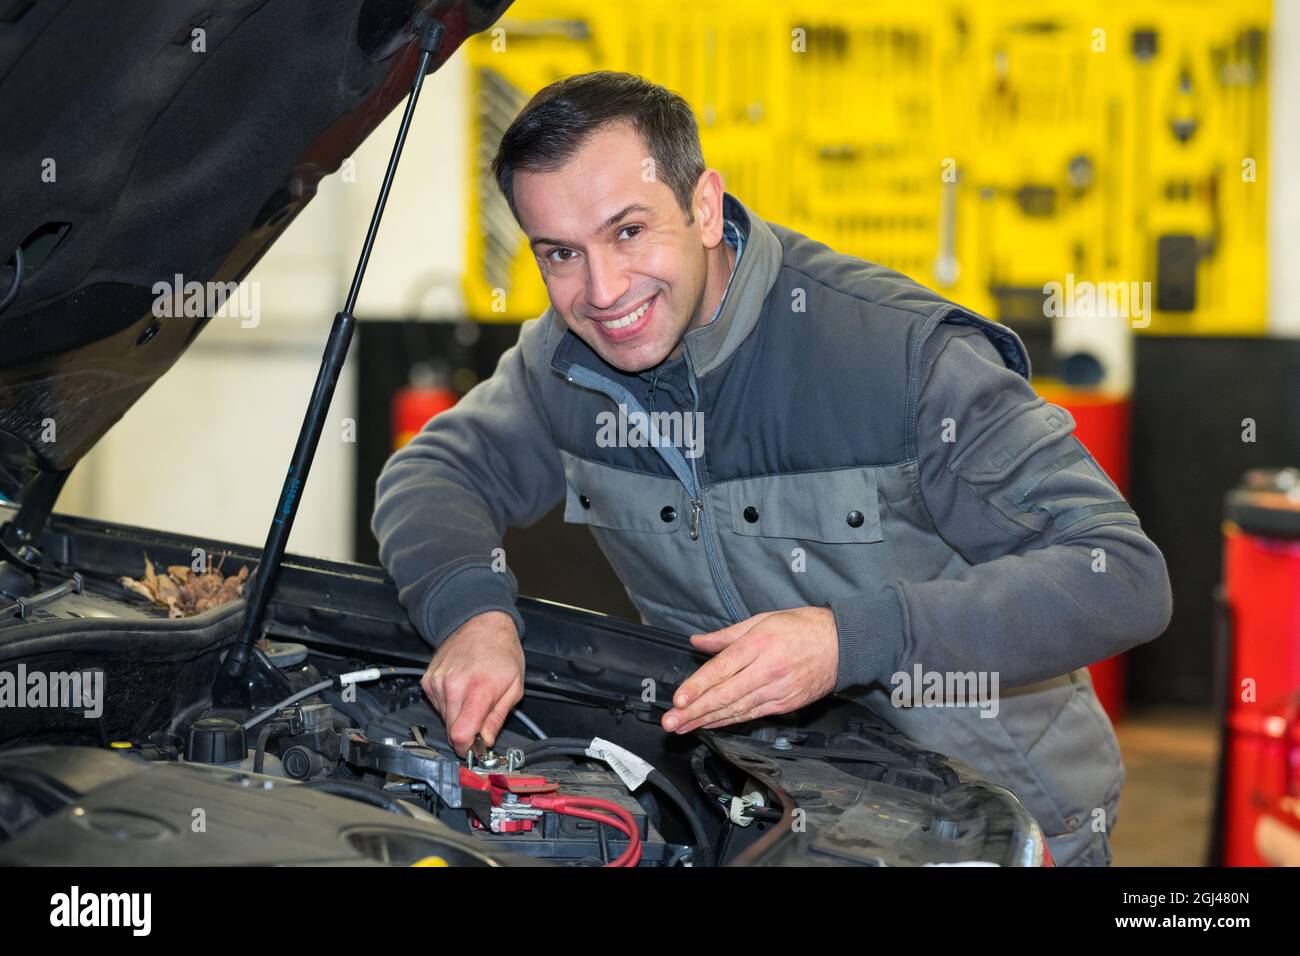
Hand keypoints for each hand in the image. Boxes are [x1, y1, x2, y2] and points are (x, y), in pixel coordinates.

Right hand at [420, 610, 524, 756]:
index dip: (468, 747)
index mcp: (478, 689)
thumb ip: (498, 718)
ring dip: (458, 715)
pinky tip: (461, 688)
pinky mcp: (428, 680)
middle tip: (480, 719)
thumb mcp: (514, 687)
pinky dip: (449, 703)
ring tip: (472, 695)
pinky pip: (437, 705)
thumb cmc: (501, 652)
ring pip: (444, 718)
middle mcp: (453, 686)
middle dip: (466, 733)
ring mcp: (438, 682)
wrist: (481, 623)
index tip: (475, 747)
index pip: (461, 734)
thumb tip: (486, 741)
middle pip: (450, 731)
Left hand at [660, 607, 838, 733]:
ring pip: (736, 709)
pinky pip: (752, 715)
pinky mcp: (786, 703)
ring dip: (706, 720)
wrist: (843, 644)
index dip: (698, 686)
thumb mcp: (761, 619)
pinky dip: (729, 721)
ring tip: (683, 727)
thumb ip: (726, 635)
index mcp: (759, 644)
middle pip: (725, 695)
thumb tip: (697, 642)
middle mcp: (767, 670)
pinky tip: (711, 725)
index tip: (679, 698)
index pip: (722, 669)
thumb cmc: (802, 627)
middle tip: (671, 722)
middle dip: (694, 711)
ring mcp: (778, 690)